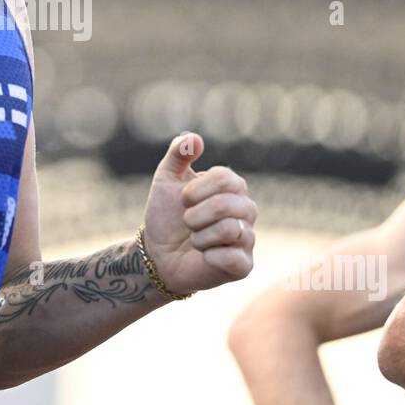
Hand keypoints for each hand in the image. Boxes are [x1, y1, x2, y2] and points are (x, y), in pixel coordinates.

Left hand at [142, 132, 255, 295]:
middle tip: (187, 222)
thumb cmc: (166, 216)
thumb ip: (178, 154)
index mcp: (232, 188)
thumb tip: (195, 138)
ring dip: (200, 236)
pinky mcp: (243, 266)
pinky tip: (203, 256)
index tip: (182, 199)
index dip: (198, 189)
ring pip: (230, 230)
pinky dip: (209, 256)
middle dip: (196, 215)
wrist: (157, 255)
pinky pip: (233, 258)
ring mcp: (247, 238)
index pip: (226, 178)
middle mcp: (246, 211)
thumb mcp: (166, 179)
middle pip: (229, 204)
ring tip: (194, 240)